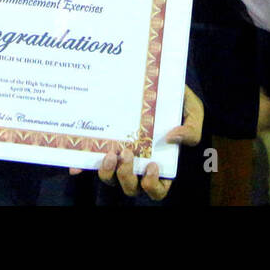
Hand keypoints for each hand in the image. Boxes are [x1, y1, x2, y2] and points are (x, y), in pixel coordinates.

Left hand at [71, 87, 203, 200]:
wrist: (155, 80)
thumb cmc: (177, 101)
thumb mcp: (193, 111)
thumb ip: (191, 128)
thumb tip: (172, 138)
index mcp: (161, 162)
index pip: (157, 189)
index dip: (153, 186)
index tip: (152, 165)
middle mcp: (138, 164)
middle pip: (130, 187)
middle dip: (127, 176)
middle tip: (127, 153)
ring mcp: (118, 156)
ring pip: (109, 180)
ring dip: (107, 173)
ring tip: (109, 152)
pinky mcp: (102, 145)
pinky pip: (89, 162)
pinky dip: (82, 166)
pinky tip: (76, 166)